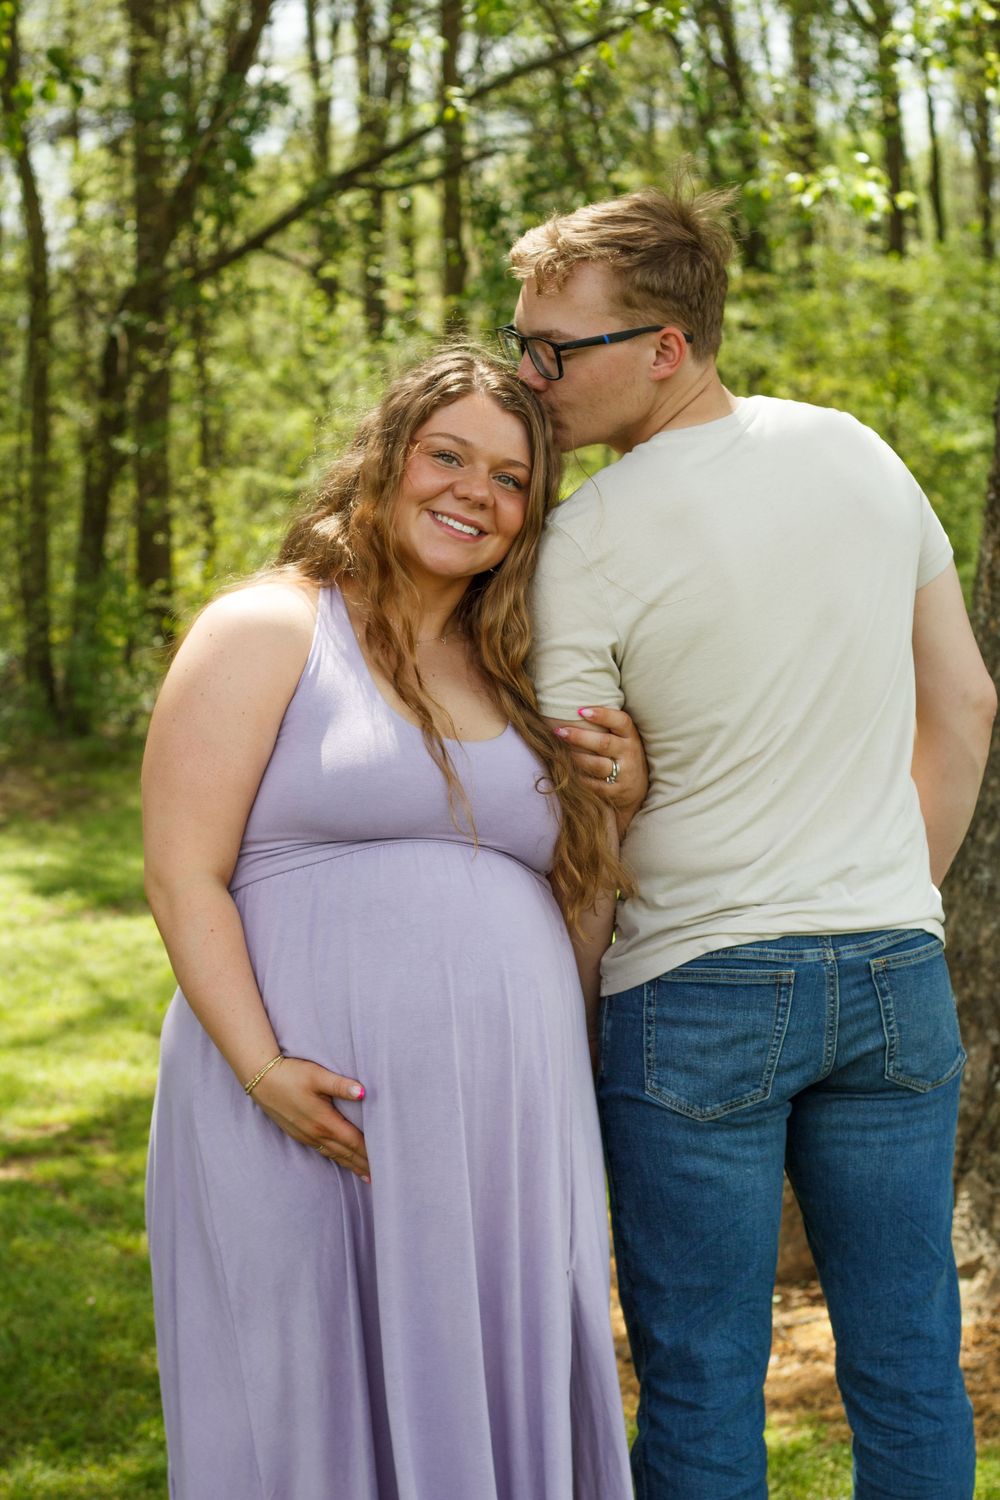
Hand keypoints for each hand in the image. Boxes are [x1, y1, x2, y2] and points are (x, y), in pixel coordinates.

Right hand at [252, 1056, 370, 1179]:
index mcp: (324, 1121)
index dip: (369, 1153)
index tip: (385, 1162)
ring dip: (350, 1165)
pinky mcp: (298, 1133)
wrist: (261, 1079)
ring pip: (333, 1154)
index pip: (353, 1141)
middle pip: (345, 1153)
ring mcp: (306, 1135)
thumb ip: (340, 1085)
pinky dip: (336, 1158)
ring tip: (366, 1175)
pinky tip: (340, 1159)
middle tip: (381, 1177)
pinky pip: (322, 1151)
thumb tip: (363, 1092)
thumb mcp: (317, 1075)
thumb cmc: (291, 1074)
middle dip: (363, 1164)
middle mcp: (316, 1133)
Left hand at [555, 706, 648, 831]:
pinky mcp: (616, 792)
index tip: (581, 711)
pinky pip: (593, 785)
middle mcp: (630, 753)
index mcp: (630, 736)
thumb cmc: (621, 755)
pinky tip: (566, 770)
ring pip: (598, 765)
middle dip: (579, 737)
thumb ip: (606, 725)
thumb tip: (574, 706)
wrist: (637, 788)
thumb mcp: (622, 738)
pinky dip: (578, 777)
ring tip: (559, 751)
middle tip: (559, 731)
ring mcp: (624, 774)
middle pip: (604, 744)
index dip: (603, 715)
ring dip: (576, 758)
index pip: (621, 721)